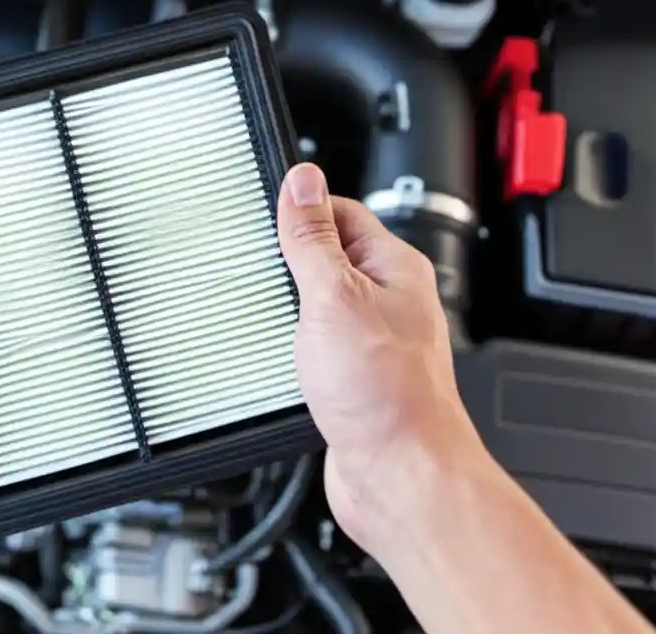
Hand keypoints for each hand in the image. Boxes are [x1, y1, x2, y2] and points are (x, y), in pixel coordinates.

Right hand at [276, 163, 492, 555]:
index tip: (263, 213)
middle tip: (254, 268)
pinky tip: (274, 358)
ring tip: (263, 314)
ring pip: (317, 307)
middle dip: (286, 262)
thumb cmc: (387, 393)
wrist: (400, 475)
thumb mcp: (334, 297)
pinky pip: (315, 349)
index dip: (300, 209)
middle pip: (327, 259)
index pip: (341, 212)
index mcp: (394, 267)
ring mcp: (371, 342)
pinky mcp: (353, 380)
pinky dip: (290, 350)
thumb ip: (312, 240)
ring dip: (286, 311)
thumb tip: (302, 181)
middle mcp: (389, 302)